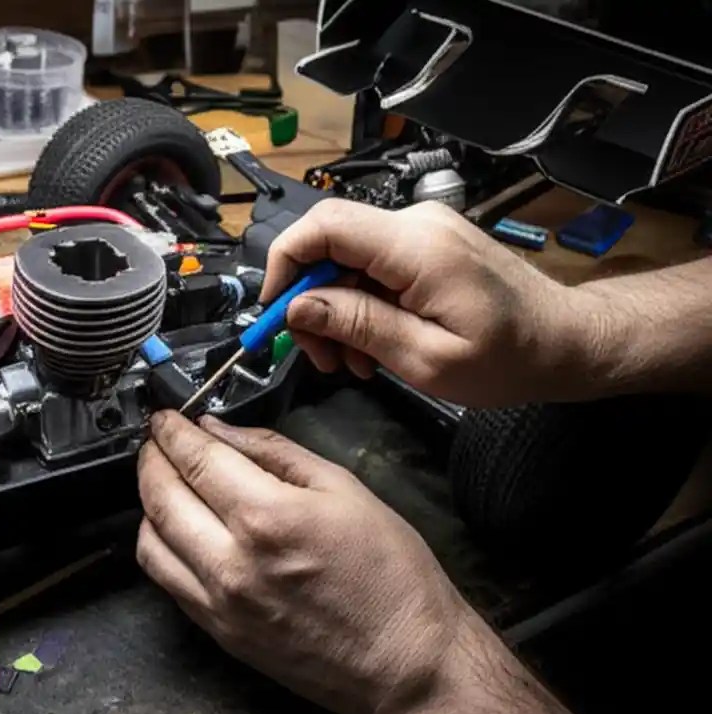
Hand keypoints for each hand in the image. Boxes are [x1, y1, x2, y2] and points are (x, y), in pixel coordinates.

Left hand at [136, 411, 574, 713]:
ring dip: (148, 501)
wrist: (408, 662)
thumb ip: (275, 451)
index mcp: (268, 518)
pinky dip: (158, 543)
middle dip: (151, 457)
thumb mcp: (344, 489)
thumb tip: (221, 429)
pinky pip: (166, 579)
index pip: (195, 459)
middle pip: (160, 496)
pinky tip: (175, 527)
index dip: (171, 431)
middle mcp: (233, 563)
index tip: (165, 417)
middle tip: (157, 440)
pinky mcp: (219, 631)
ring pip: (151, 539)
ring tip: (163, 479)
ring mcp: (220, 603)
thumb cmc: (392, 575)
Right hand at [263, 199, 600, 406]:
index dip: (285, 263)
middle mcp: (417, 224)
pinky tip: (370, 344)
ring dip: (334, 310)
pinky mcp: (426, 245)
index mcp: (417, 247)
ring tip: (349, 361)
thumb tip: (299, 306)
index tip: (276, 311)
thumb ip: (358, 325)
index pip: (323, 226)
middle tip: (317, 354)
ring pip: (345, 259)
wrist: (565, 342)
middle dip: (309, 300)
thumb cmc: (510, 358)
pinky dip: (359, 304)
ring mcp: (423, 231)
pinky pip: (370, 266)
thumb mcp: (426, 359)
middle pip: (328, 244)